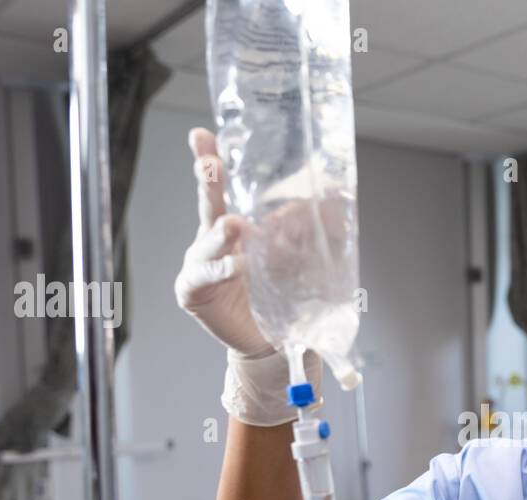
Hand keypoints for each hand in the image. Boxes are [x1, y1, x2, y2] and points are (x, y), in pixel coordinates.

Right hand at [176, 127, 321, 424]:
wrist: (269, 339)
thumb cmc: (277, 294)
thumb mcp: (294, 257)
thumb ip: (302, 231)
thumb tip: (334, 201)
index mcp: (230, 225)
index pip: (220, 187)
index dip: (209, 158)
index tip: (201, 134)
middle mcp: (210, 240)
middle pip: (207, 205)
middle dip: (208, 182)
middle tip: (211, 164)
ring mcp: (197, 264)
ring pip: (207, 242)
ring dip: (222, 233)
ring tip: (235, 226)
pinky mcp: (192, 291)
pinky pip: (204, 276)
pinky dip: (221, 269)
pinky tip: (236, 266)